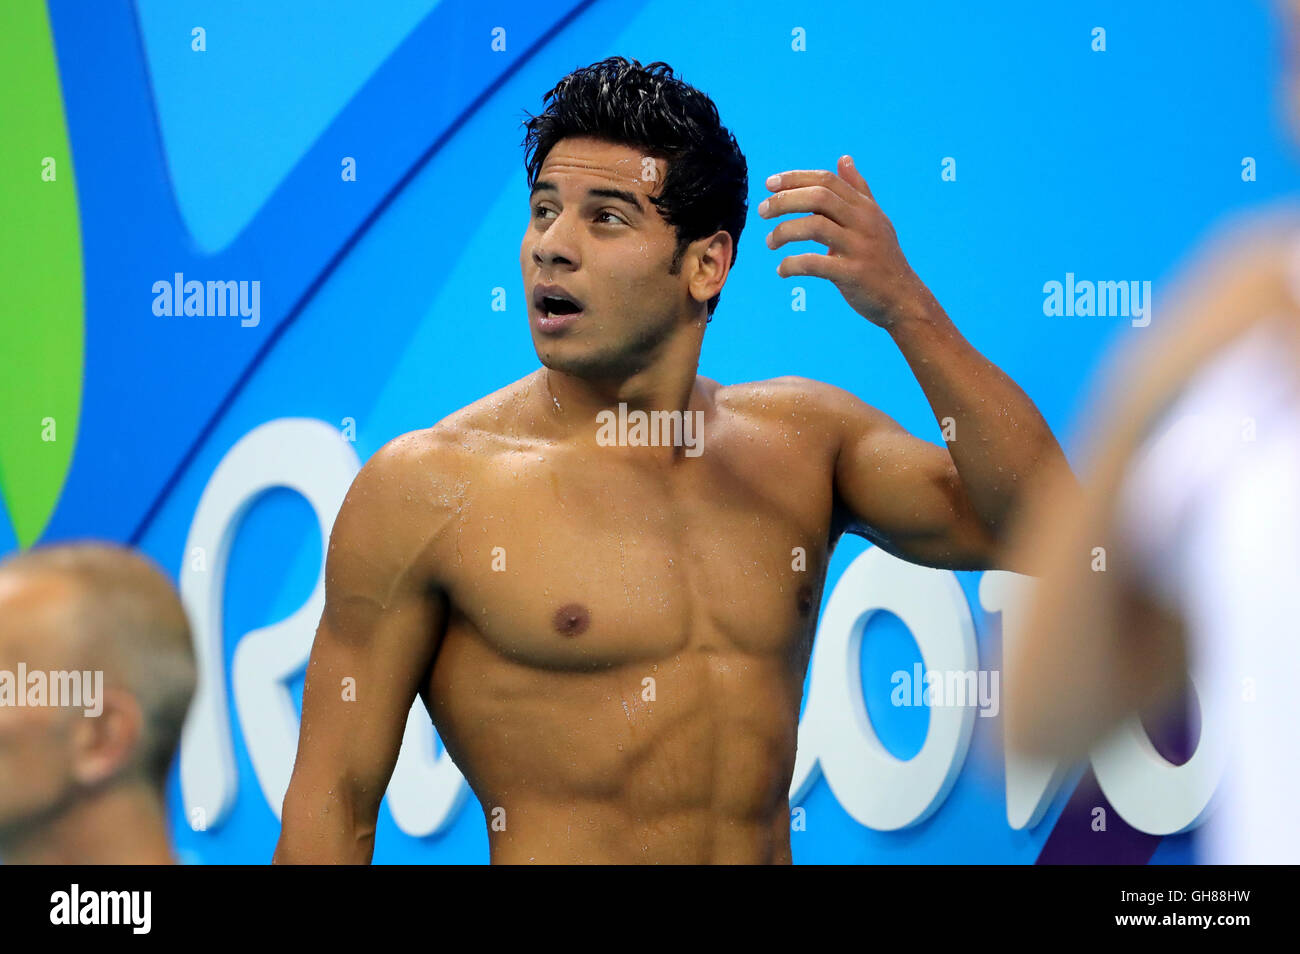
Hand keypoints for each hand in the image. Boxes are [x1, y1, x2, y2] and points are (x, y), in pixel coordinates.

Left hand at [758, 155, 929, 327]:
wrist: (903, 298)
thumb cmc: (883, 257)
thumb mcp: (874, 218)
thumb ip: (858, 189)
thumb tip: (844, 159)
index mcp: (864, 207)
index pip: (827, 181)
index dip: (795, 178)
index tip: (768, 184)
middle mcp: (863, 222)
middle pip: (818, 197)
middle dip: (784, 200)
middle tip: (762, 211)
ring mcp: (859, 247)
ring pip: (814, 227)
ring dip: (784, 232)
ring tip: (770, 242)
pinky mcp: (852, 274)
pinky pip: (815, 264)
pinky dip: (792, 265)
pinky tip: (782, 270)